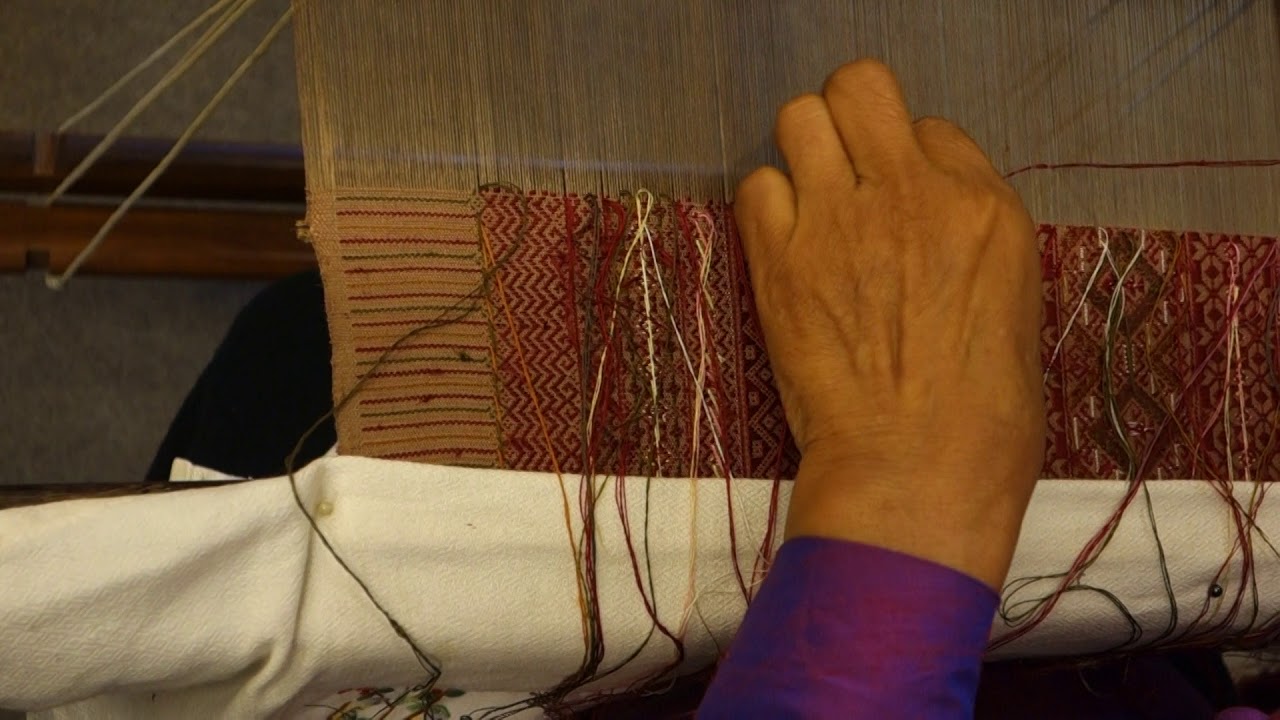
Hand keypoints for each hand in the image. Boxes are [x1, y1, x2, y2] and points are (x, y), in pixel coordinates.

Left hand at [736, 60, 1043, 589]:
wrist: (916, 470)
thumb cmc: (980, 417)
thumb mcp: (1011, 310)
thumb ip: (966, 242)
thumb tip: (930, 220)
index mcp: (985, 209)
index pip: (933, 129)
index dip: (909, 161)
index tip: (897, 198)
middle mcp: (912, 196)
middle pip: (860, 88)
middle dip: (847, 117)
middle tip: (840, 165)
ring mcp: (841, 222)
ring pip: (799, 117)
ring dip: (801, 151)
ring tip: (807, 200)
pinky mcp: (781, 260)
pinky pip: (755, 186)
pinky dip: (765, 206)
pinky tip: (782, 245)